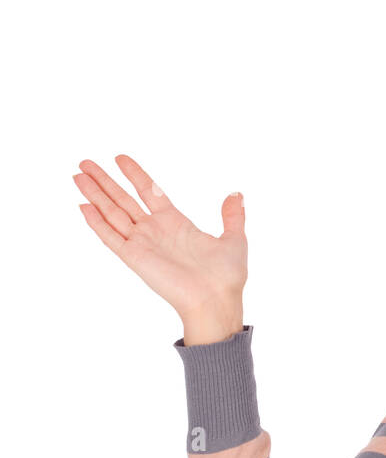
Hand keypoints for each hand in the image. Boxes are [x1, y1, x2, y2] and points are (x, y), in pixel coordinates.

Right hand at [74, 154, 247, 324]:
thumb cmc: (227, 276)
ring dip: (94, 194)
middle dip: (104, 181)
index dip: (135, 175)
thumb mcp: (234, 239)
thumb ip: (233, 216)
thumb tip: (236, 194)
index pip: (149, 192)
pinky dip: (96, 223)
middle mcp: (155, 231)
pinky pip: (111, 237)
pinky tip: (83, 206)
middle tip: (85, 162)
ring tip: (77, 175)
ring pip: (112, 213)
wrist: (216, 300)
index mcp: (176, 223)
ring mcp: (142, 243)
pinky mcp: (134, 258)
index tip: (120, 158)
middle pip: (123, 199)